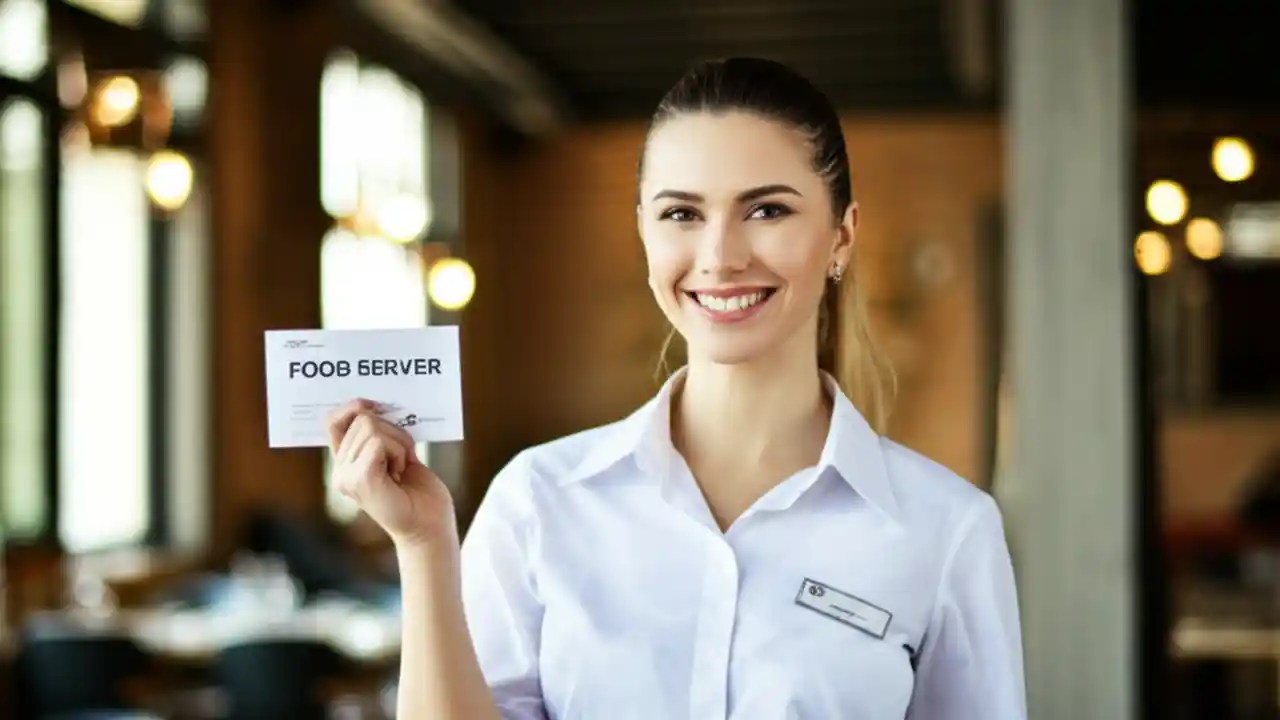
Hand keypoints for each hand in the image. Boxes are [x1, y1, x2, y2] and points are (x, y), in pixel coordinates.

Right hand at [327, 399, 457, 549]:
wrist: (431, 525)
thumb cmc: (419, 492)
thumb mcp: (400, 453)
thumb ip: (383, 434)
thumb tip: (375, 405)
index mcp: (347, 462)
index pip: (333, 421)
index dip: (352, 407)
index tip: (375, 406)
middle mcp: (340, 470)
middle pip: (361, 418)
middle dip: (393, 432)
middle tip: (401, 461)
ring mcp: (346, 476)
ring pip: (371, 427)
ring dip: (397, 443)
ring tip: (400, 469)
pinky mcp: (359, 479)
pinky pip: (377, 442)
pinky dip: (398, 452)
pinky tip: (400, 474)